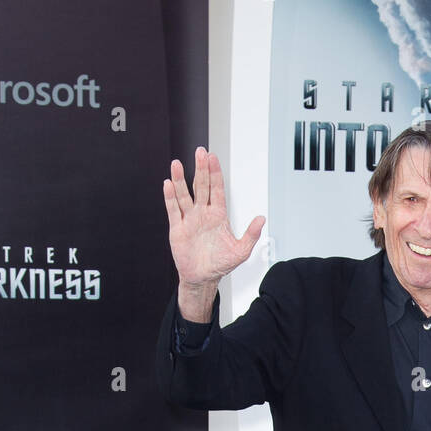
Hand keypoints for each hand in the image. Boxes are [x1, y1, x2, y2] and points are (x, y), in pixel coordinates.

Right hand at [162, 147, 264, 313]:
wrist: (203, 278)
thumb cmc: (220, 264)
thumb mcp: (241, 251)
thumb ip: (251, 234)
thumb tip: (262, 219)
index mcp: (218, 215)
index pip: (217, 189)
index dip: (215, 174)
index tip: (213, 158)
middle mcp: (203, 213)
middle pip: (201, 186)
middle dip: (201, 169)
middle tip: (200, 152)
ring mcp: (189, 219)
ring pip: (184, 195)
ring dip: (180, 179)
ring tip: (177, 164)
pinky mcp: (177, 228)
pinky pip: (173, 210)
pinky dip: (170, 197)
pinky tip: (168, 184)